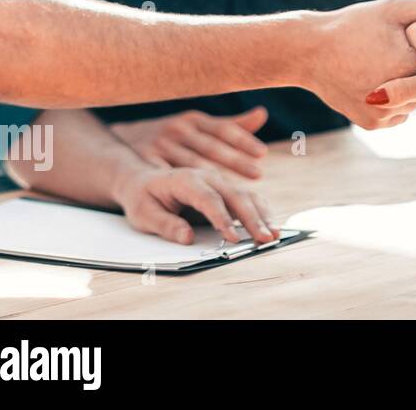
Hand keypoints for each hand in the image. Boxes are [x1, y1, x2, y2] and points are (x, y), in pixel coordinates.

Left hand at [110, 164, 278, 245]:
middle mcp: (208, 176)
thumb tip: (188, 238)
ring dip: (262, 215)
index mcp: (186, 179)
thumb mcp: (144, 214)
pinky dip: (261, 211)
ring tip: (273, 235)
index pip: (209, 199)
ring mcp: (219, 181)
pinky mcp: (226, 189)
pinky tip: (269, 224)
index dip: (223, 219)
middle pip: (235, 196)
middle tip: (264, 239)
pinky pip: (248, 197)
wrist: (143, 180)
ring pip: (246, 195)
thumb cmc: (143, 198)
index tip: (233, 238)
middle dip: (252, 219)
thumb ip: (166, 225)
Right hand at [111, 107, 269, 179]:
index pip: (223, 129)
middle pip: (211, 146)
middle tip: (258, 174)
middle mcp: (178, 130)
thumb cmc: (172, 137)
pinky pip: (166, 176)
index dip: (243, 140)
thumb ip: (231, 124)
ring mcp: (161, 145)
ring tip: (234, 193)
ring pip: (190, 162)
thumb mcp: (198, 125)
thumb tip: (262, 113)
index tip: (262, 153)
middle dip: (236, 161)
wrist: (124, 141)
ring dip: (213, 177)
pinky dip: (181, 187)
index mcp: (194, 120)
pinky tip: (196, 202)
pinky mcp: (145, 162)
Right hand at [304, 0, 415, 128]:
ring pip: (411, 101)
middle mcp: (402, 98)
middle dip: (414, 70)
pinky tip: (374, 81)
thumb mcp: (395, 8)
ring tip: (383, 66)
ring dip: (404, 88)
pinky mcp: (372, 124)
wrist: (309, 52)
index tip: (406, 40)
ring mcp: (386, 115)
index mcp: (412, 66)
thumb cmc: (354, 25)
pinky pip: (394, 113)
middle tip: (390, 53)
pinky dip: (390, 101)